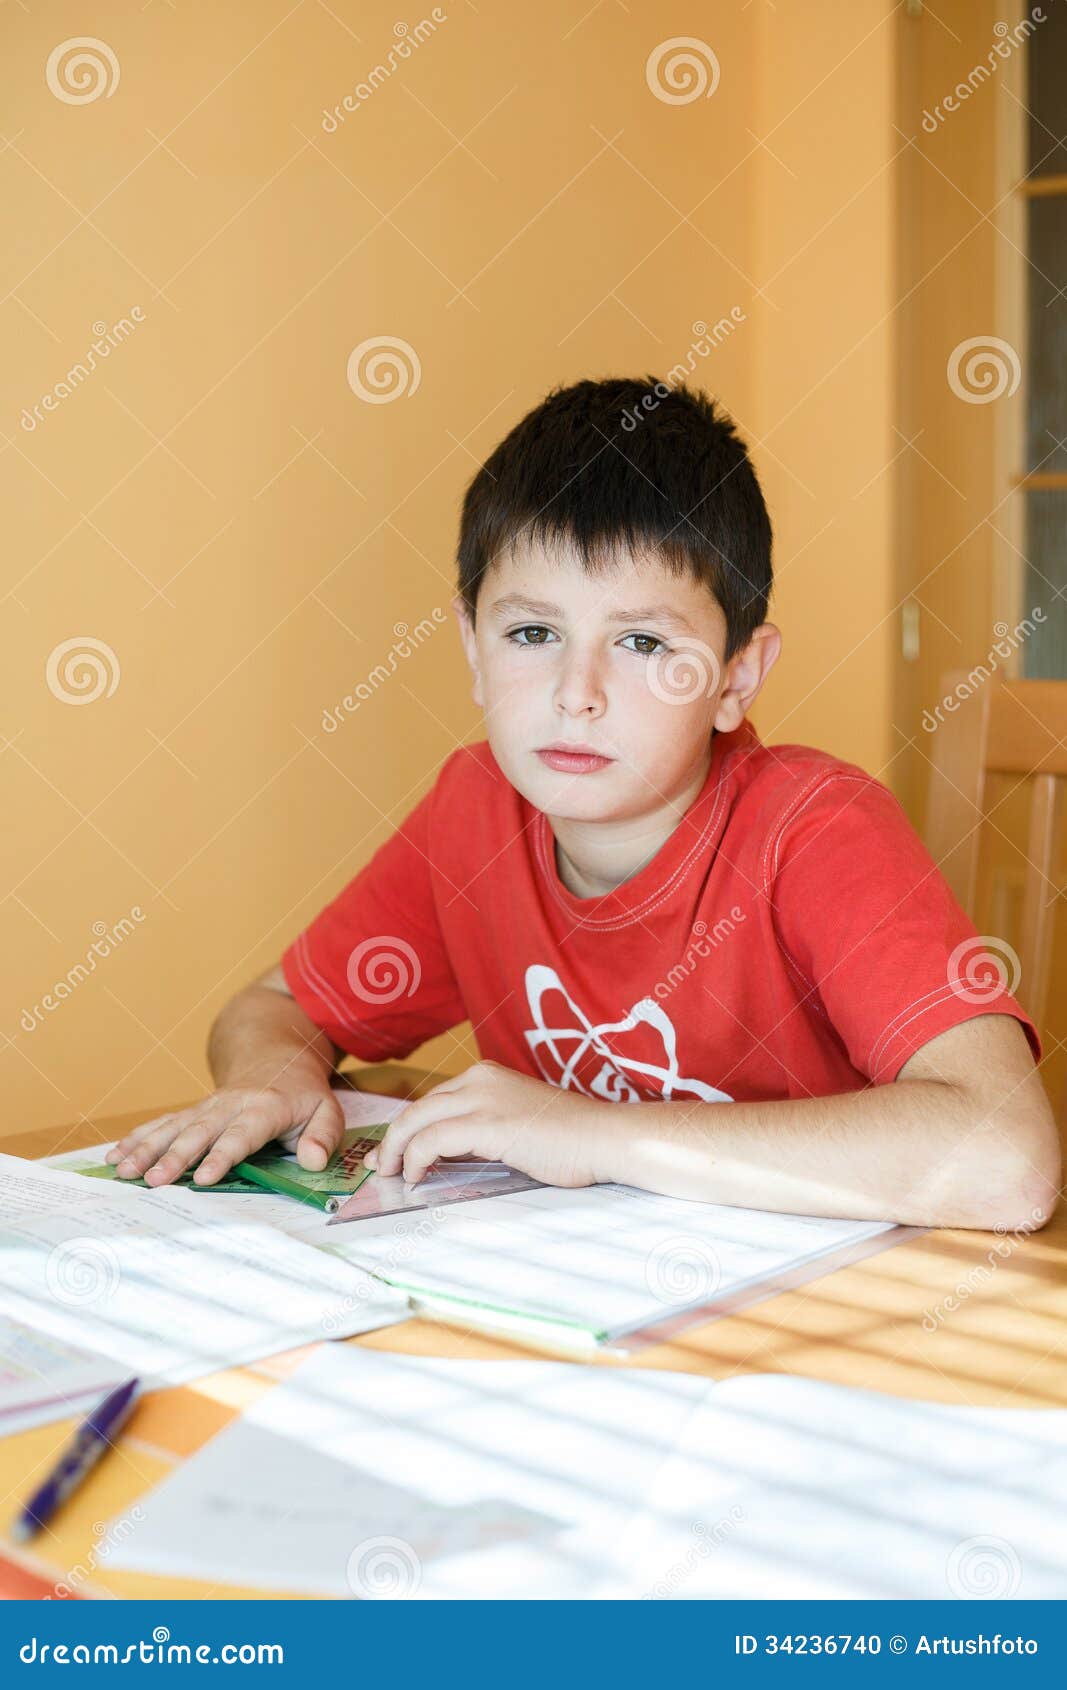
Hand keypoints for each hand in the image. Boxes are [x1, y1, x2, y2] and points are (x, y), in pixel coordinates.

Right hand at [104, 1082, 344, 1186]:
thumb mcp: (327, 1110)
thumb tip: (313, 1161)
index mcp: (265, 1107)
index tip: (204, 1178)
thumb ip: (323, 1136)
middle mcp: (230, 1105)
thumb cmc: (302, 1093)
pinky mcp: (192, 1111)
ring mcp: (207, 1107)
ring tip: (124, 1171)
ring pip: (173, 1127)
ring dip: (147, 1149)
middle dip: (174, 1157)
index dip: (222, 1156)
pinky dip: (138, 1138)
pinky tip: (116, 1155)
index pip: (242, 1134)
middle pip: (199, 1132)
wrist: (275, 1056)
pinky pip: (162, 1123)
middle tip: (153, 1181)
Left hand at [365, 1060, 613, 1187]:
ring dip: (397, 1150)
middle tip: (381, 1164)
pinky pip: (432, 1140)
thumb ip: (480, 1132)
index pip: (433, 1099)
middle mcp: (479, 1078)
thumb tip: (446, 1154)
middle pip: (418, 1107)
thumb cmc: (570, 1140)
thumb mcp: (515, 1126)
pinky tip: (416, 1176)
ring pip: (416, 1120)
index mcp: (487, 1075)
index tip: (395, 1151)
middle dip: (393, 1138)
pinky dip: (415, 1159)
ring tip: (391, 1174)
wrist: (604, 1138)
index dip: (409, 1127)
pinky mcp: (486, 1124)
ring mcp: (482, 1098)